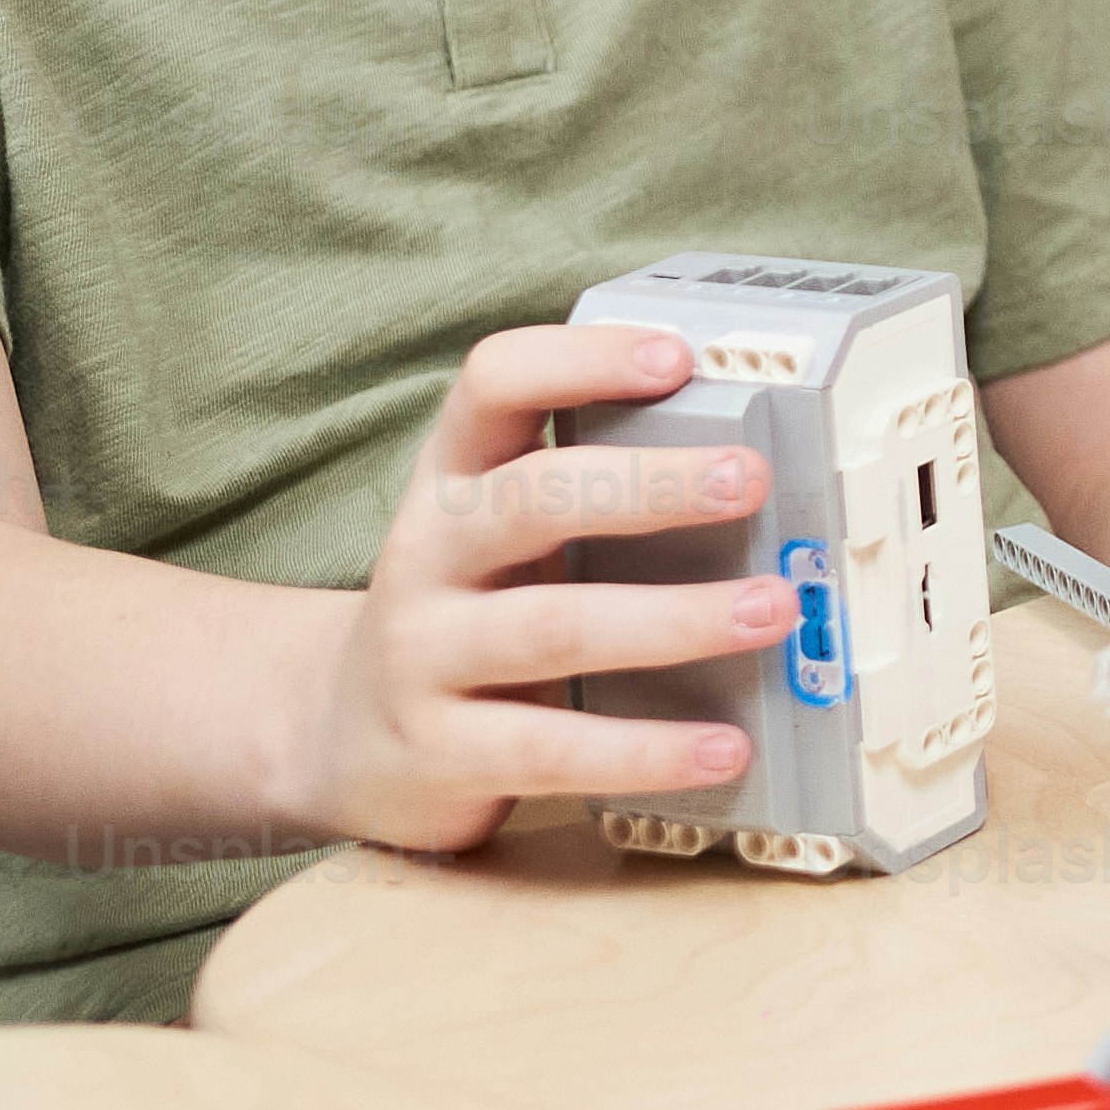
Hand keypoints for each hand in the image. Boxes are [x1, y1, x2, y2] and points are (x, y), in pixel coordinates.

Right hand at [272, 324, 799, 856]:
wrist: (336, 736)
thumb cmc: (469, 607)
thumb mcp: (505, 532)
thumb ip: (600, 491)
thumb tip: (766, 469)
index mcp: (455, 479)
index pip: (493, 386)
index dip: (579, 360)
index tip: (678, 356)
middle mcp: (430, 554)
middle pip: (534, 498)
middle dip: (652, 486)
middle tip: (753, 478)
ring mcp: (425, 655)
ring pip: (554, 628)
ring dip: (675, 619)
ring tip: (773, 611)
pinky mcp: (440, 752)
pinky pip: (551, 749)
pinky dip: (646, 750)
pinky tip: (725, 748)